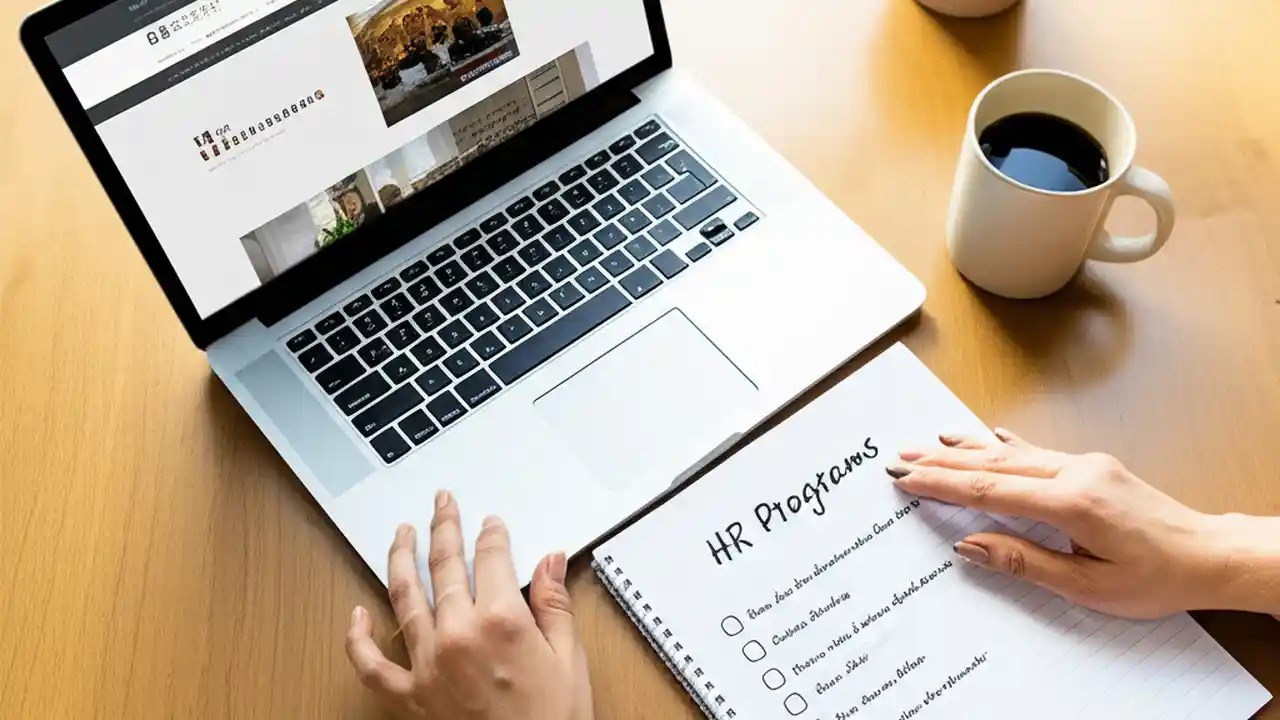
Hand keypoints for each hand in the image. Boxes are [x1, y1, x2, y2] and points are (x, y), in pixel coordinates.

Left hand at [345, 490, 592, 719]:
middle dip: (444, 528)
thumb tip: (551, 560)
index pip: (491, 557)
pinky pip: (371, 665)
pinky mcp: (410, 698)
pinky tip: (357, 614)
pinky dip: (358, 638)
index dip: (491, 534)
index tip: (491, 524)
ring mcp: (428, 665)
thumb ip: (555, 604)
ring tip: (401, 535)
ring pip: (404, 598)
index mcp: (502, 621)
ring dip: (400, 559)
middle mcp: (458, 635)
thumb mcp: (569, 659)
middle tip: (442, 505)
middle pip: (445, 566)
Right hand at [887, 428, 1221, 618]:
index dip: (943, 484)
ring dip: (968, 449)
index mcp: (1073, 503)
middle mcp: (1077, 473)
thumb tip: (971, 545)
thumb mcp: (1088, 586)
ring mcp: (1086, 465)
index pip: (991, 490)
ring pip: (1013, 452)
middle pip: (994, 463)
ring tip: (930, 442)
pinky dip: (1006, 446)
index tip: (906, 478)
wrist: (1211, 555)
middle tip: (901, 456)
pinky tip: (990, 437)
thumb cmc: (1157, 577)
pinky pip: (1038, 452)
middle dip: (943, 461)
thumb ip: (1024, 562)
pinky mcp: (1094, 467)